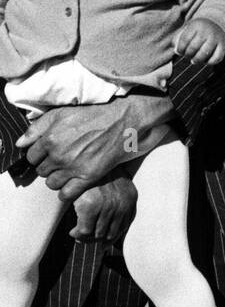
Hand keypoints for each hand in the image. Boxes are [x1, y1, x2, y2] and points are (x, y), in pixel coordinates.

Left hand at [16, 93, 174, 201]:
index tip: (47, 153)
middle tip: (60, 160)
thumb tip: (20, 143)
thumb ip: (38, 128)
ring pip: (52, 184)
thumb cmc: (93, 114)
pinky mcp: (88, 177)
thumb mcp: (61, 113)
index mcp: (50, 138)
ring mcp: (73, 167)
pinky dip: (67, 192)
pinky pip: (67, 194)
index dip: (39, 155)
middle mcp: (59, 154)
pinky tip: (72, 184)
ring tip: (67, 171)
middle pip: (41, 171)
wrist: (122, 121)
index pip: (31, 157)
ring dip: (57, 179)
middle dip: (48, 166)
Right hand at [69, 172, 137, 244]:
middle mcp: (122, 203)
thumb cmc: (99, 169)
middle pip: (111, 233)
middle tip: (86, 239)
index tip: (103, 242)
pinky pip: (84, 231)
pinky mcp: (90, 206)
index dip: (113, 236)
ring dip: (87, 238)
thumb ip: (118, 199)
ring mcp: (107, 205)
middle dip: (97, 239)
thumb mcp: (115, 181)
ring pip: (97, 234)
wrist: (86, 154)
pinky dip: (78, 234)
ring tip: (78, 234)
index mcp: (131, 197)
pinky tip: (73, 231)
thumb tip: (110, 232)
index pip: (125, 225)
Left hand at [174, 19, 224, 66]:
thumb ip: (176, 39)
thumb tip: (174, 50)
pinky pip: (216, 58)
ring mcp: (216, 38)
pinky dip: (209, 62)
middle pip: (193, 47)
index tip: (179, 51)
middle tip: (187, 55)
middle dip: (187, 54)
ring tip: (194, 60)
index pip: (184, 40)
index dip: (180, 49)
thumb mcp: (187, 30)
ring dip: (196, 60)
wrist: (216, 25)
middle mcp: (207, 30)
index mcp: (196, 25)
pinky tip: (205, 61)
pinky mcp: (223, 46)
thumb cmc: (196, 31)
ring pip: (204, 54)